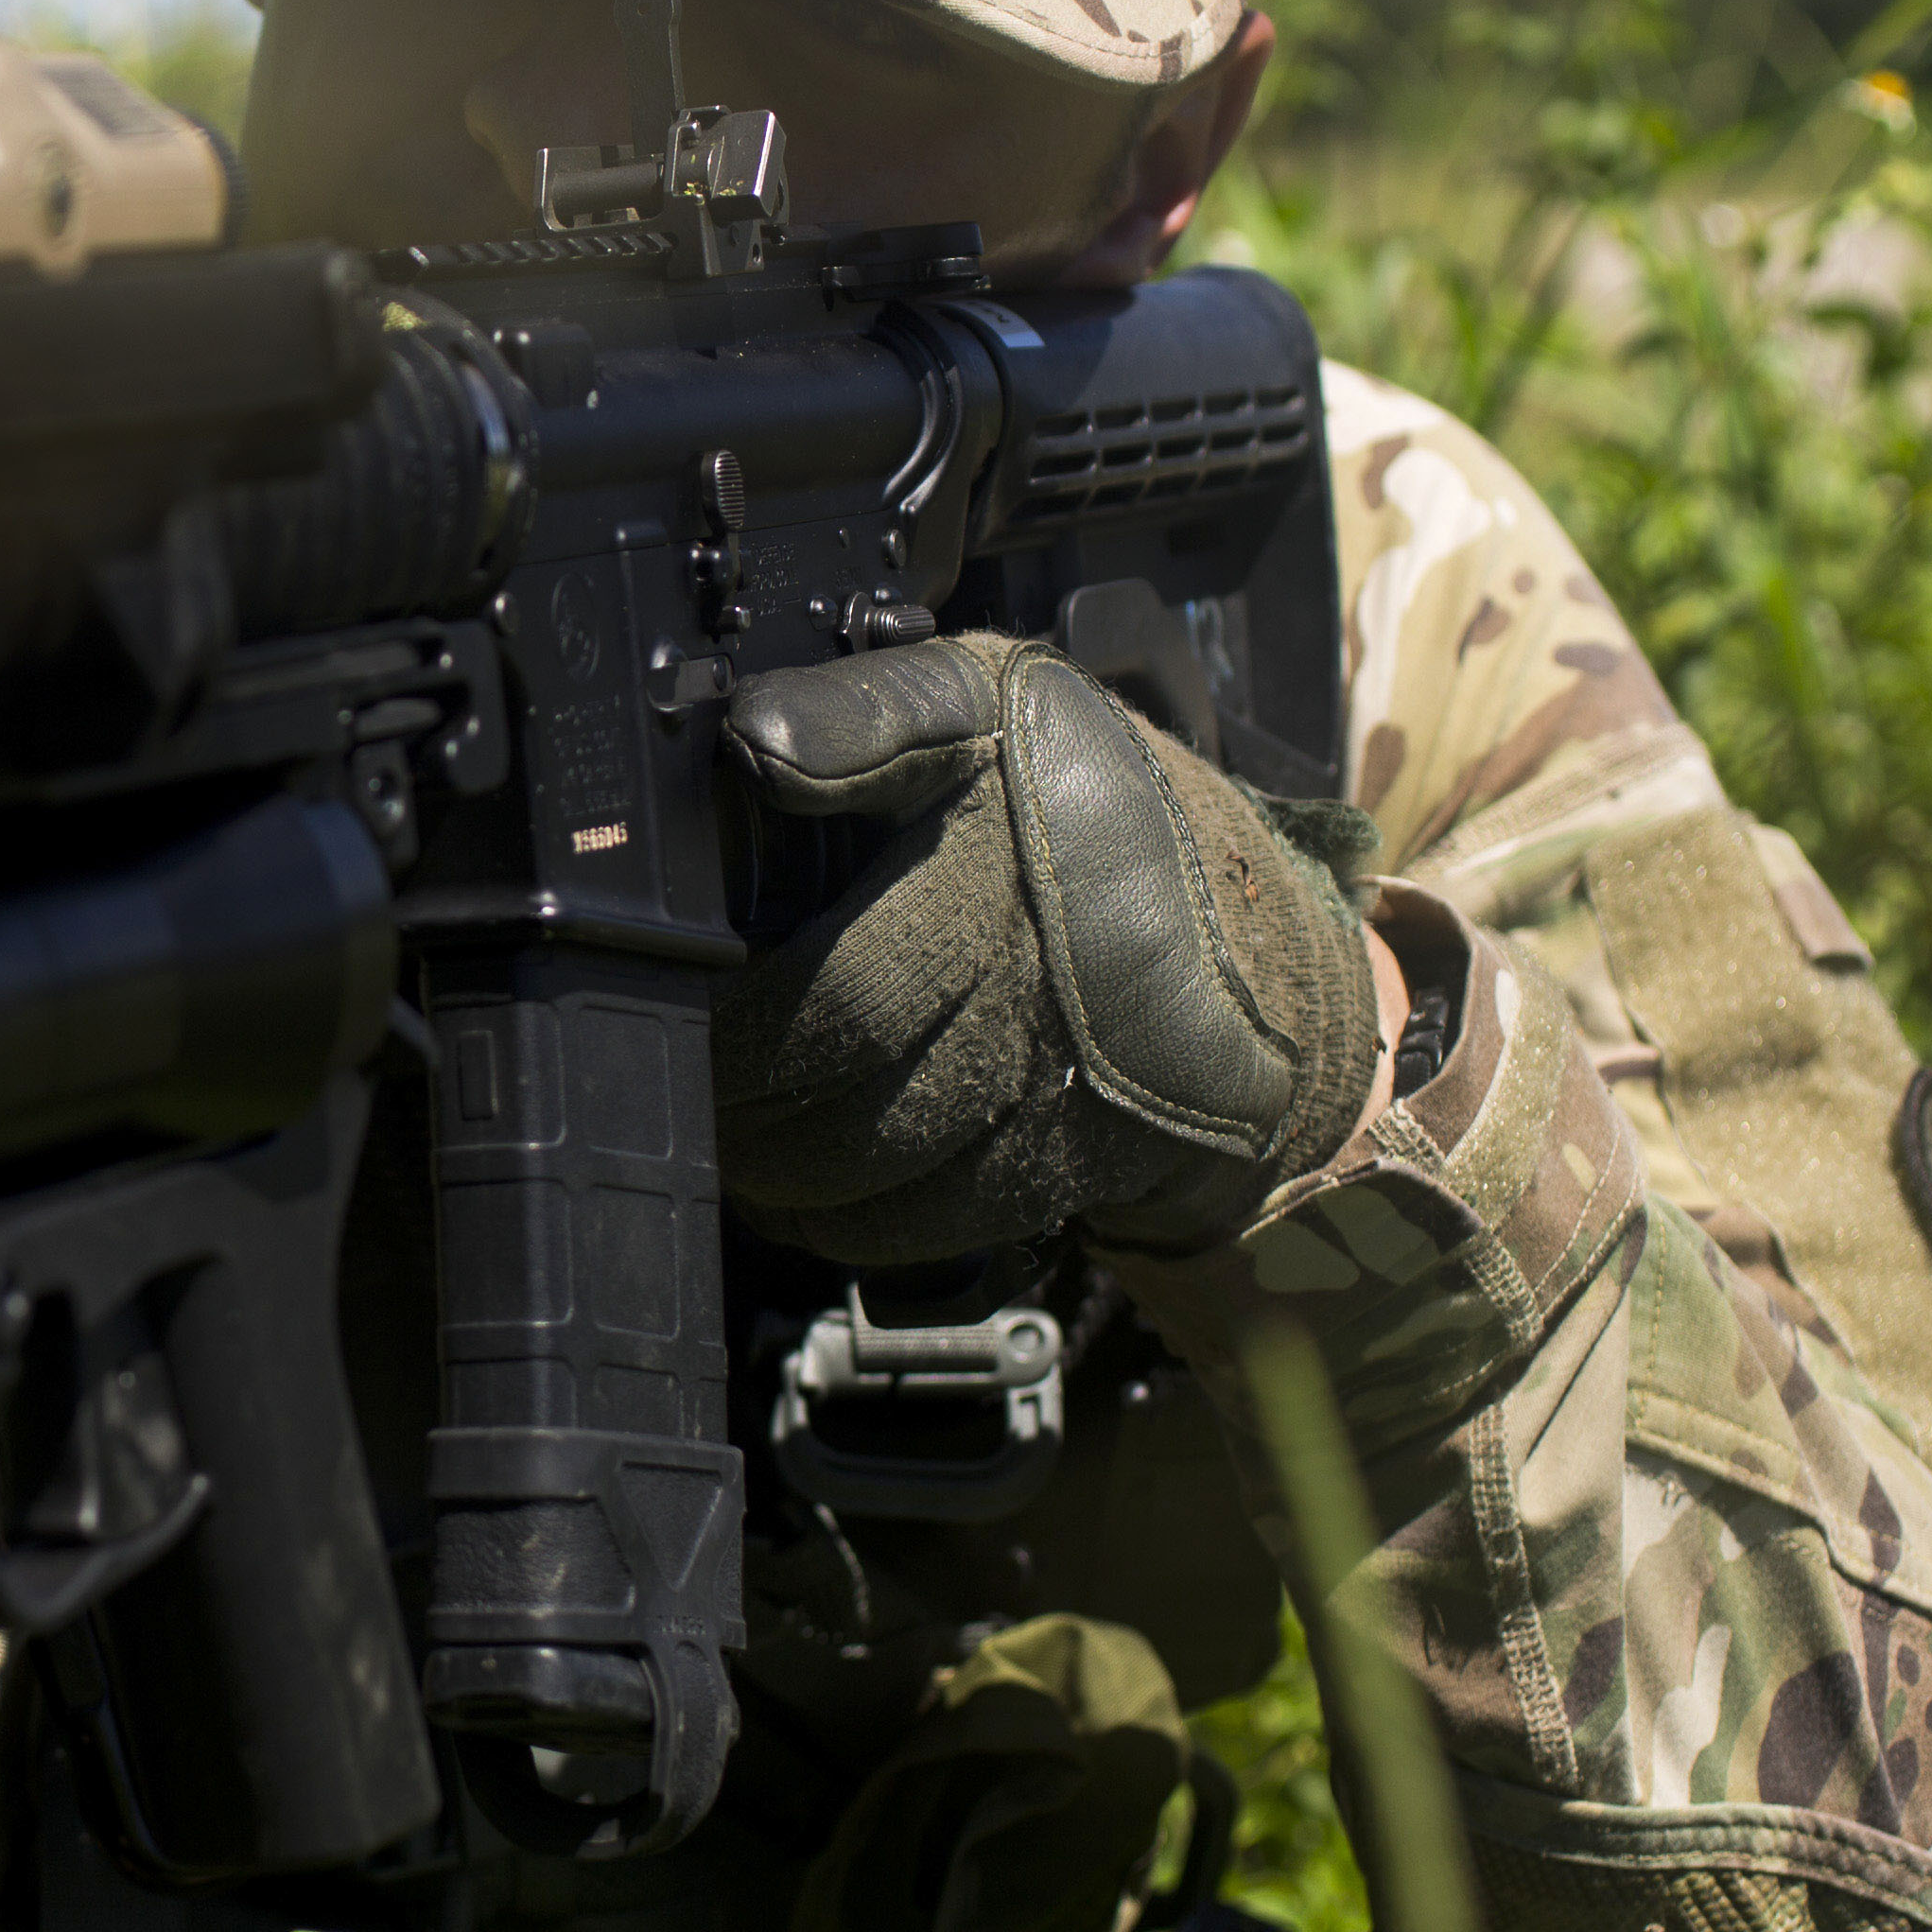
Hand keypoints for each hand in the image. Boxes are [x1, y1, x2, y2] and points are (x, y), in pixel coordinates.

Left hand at [713, 634, 1382, 1262]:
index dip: (745, 1009)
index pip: (853, 990)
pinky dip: (826, 1212)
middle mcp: (1042, 1012)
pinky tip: (782, 1168)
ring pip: (868, 1179)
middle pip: (847, 1096)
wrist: (1259, 942)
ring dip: (768, 1159)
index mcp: (1014, 884)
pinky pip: (906, 1228)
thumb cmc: (1097, 801)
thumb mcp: (996, 703)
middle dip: (738, 1086)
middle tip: (672, 1053)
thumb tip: (753, 739)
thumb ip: (875, 714)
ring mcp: (1050, 1112)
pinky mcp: (1048, 1183)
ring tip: (715, 1108)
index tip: (677, 987)